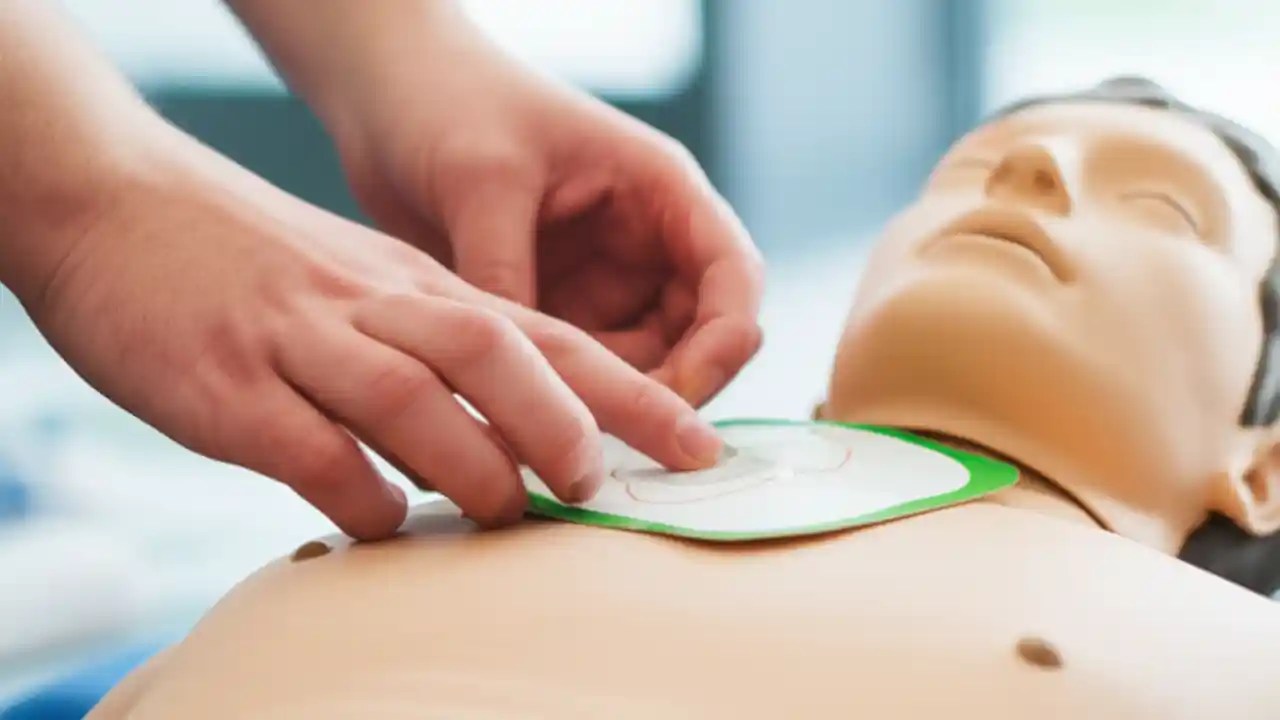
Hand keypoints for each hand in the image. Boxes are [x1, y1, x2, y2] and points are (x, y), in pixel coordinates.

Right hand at [19, 126, 724, 539]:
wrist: (113, 205)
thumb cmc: (252, 264)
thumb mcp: (364, 286)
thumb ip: (431, 353)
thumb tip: (502, 444)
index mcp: (416, 286)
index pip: (547, 334)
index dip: (630, 393)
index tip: (697, 444)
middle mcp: (375, 306)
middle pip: (496, 353)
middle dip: (565, 422)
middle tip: (600, 484)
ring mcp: (302, 342)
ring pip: (413, 397)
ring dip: (473, 462)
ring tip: (504, 510)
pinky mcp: (230, 387)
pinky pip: (312, 452)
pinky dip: (360, 496)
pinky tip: (380, 521)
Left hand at [318, 13, 764, 406]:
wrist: (381, 93)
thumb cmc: (447, 99)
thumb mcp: (483, 181)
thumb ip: (507, 276)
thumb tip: (518, 380)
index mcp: (657, 189)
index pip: (732, 275)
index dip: (723, 344)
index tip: (679, 397)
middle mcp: (642, 240)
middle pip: (697, 336)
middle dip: (667, 390)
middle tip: (608, 439)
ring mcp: (599, 279)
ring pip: (639, 365)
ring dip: (611, 403)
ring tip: (559, 438)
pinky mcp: (553, 309)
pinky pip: (578, 368)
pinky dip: (563, 398)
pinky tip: (524, 420)